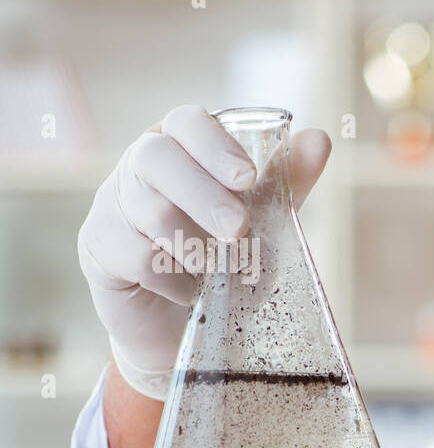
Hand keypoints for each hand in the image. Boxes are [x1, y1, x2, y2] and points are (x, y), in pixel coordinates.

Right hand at [77, 104, 330, 398]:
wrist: (180, 325)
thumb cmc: (223, 258)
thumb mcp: (263, 220)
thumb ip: (286, 182)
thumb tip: (320, 140)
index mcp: (182, 147)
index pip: (185, 122)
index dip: (214, 145)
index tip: (247, 178)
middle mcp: (139, 167)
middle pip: (156, 158)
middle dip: (204, 195)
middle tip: (238, 230)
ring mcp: (112, 204)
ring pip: (148, 210)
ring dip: (195, 244)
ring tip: (221, 270)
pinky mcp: (98, 247)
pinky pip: (135, 256)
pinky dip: (174, 278)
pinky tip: (191, 292)